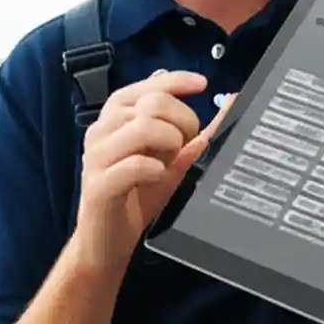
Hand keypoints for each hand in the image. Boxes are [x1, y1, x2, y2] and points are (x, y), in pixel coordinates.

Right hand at [72, 70, 234, 267]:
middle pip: (153, 104)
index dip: (177, 81)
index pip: (149, 86)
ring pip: (143, 128)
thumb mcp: (173, 159)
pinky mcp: (98, 185)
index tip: (202, 85)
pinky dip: (155, 170)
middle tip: (185, 146)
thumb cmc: (139, 194)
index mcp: (118, 116)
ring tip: (169, 162)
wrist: (107, 241)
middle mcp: (102, 129)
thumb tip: (228, 101)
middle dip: (182, 122)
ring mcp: (96, 156)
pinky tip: (157, 177)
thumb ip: (196, 132)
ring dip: (169, 143)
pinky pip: (134, 165)